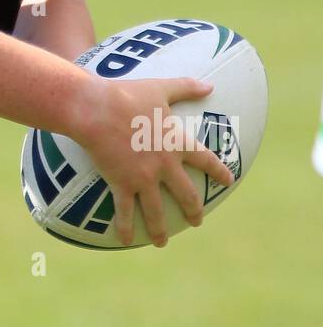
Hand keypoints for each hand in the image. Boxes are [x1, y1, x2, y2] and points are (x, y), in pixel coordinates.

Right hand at [70, 75, 233, 246]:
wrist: (97, 110)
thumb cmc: (128, 96)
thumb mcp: (160, 88)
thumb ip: (185, 87)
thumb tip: (209, 85)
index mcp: (177, 143)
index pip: (205, 159)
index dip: (218, 171)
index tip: (228, 181)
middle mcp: (165, 165)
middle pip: (186, 194)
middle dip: (193, 210)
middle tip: (196, 221)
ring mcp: (144, 178)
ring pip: (157, 211)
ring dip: (160, 229)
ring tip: (162, 242)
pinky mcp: (122, 184)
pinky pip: (125, 212)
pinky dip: (125, 228)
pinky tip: (126, 240)